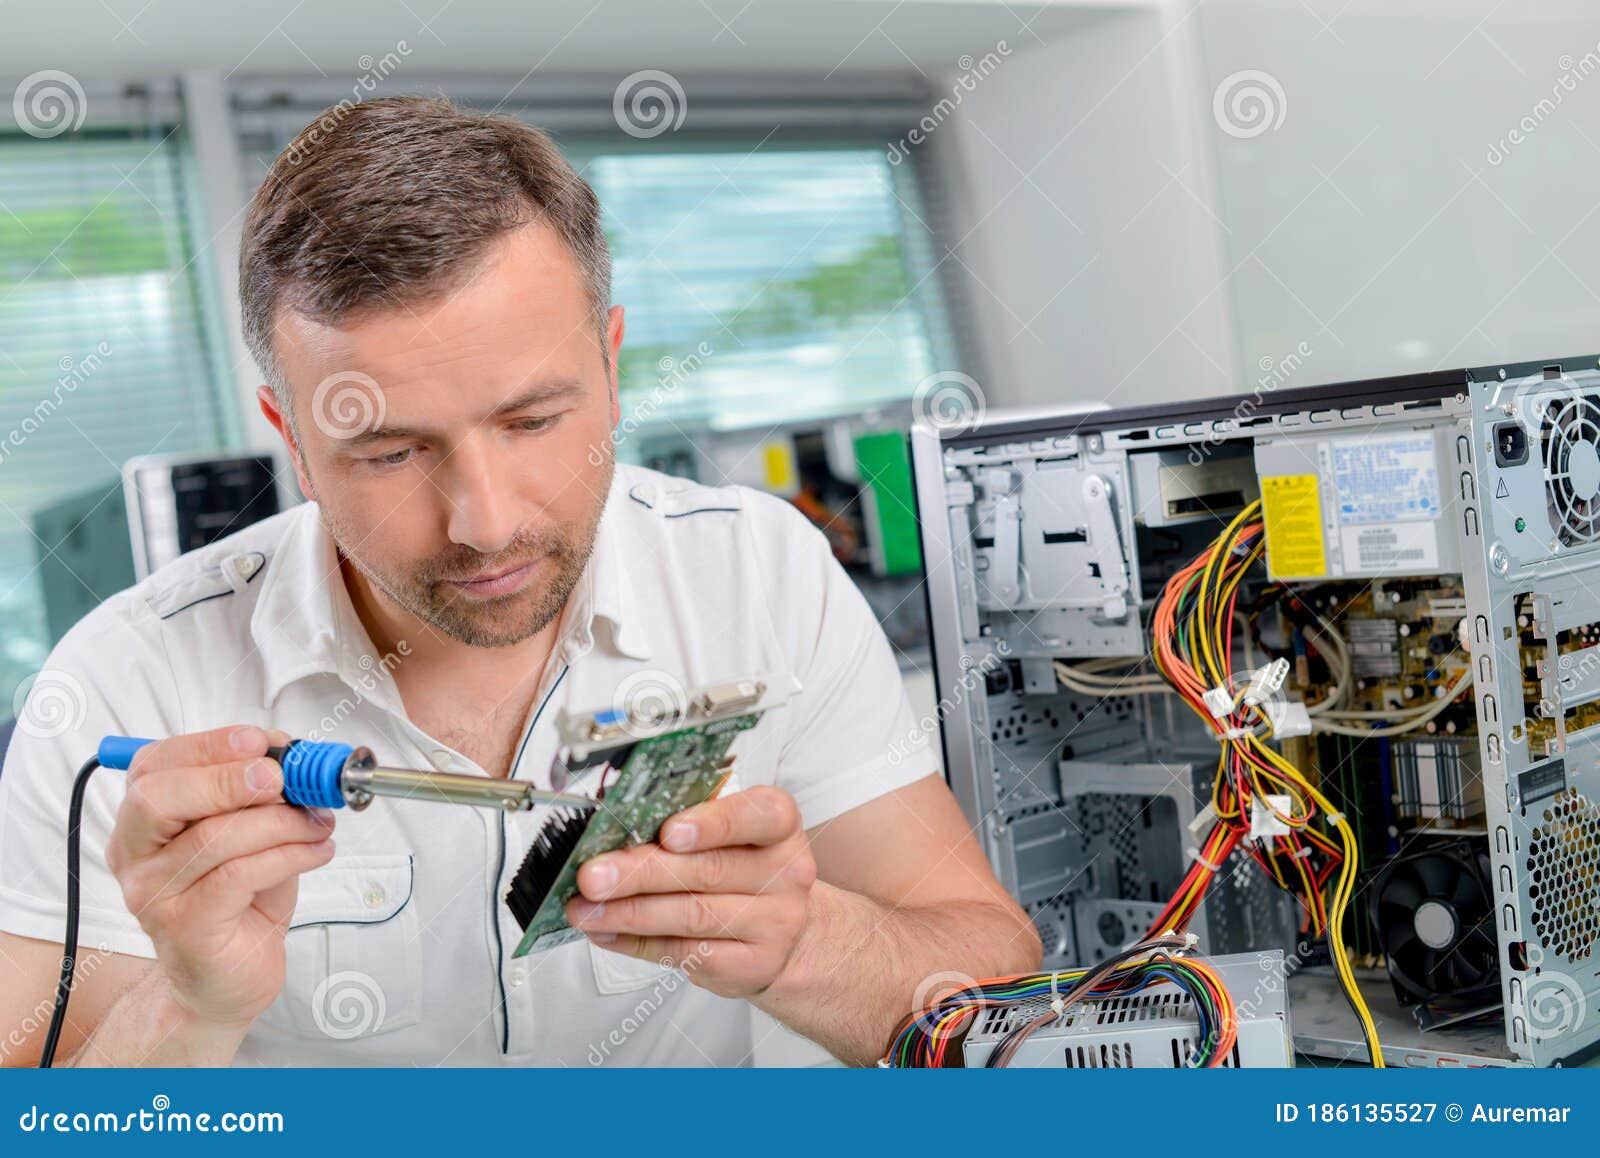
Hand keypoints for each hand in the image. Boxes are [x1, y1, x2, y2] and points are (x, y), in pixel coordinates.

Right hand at [104, 725, 336, 1032]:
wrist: (229, 978)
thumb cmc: (241, 900)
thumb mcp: (252, 833)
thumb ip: (261, 795)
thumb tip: (296, 757)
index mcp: (144, 820)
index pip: (156, 765)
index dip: (210, 745)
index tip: (263, 741)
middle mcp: (135, 855)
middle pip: (160, 798)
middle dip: (228, 778)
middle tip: (282, 779)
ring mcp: (154, 895)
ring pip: (213, 837)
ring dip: (280, 821)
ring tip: (318, 823)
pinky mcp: (185, 928)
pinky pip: (238, 876)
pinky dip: (289, 855)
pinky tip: (318, 851)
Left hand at [565, 785, 816, 997]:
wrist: (788, 937)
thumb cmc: (743, 872)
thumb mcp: (730, 837)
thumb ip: (683, 826)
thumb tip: (611, 832)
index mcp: (778, 827)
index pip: (759, 815)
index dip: (713, 823)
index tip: (668, 832)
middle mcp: (786, 873)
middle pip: (709, 870)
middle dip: (641, 872)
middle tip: (593, 875)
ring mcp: (774, 923)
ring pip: (692, 915)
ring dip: (629, 912)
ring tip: (585, 908)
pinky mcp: (752, 965)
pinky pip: (685, 952)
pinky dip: (637, 942)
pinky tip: (606, 932)